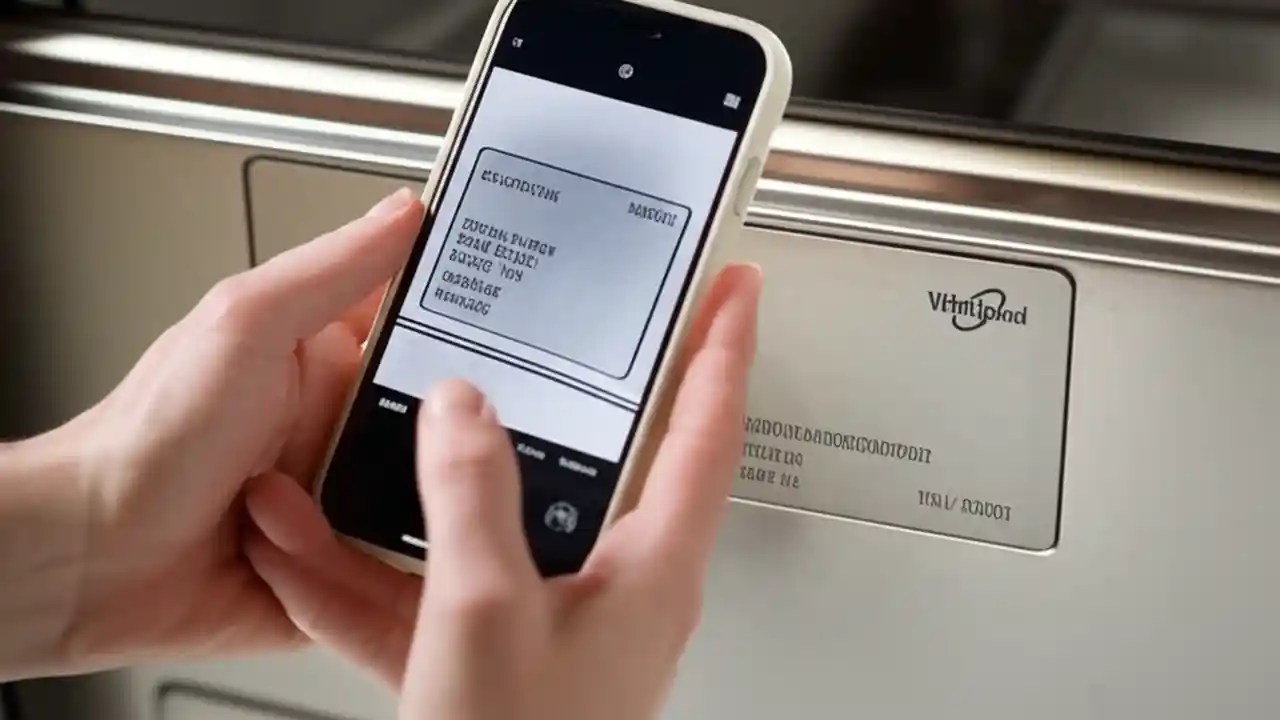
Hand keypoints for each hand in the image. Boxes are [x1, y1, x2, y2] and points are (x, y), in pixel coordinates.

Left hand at [0, 189, 423, 676]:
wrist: (91, 558)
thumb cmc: (147, 438)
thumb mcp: (246, 326)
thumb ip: (332, 269)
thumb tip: (405, 210)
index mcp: (326, 357)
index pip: (424, 327)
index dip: (471, 325)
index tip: (509, 332)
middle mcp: (341, 425)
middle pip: (442, 424)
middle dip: (446, 440)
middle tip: (430, 444)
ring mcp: (343, 497)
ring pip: (430, 501)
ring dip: (398, 508)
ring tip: (333, 502)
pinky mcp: (343, 566)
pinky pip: (398, 572)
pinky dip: (377, 569)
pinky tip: (337, 556)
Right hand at [244, 263, 761, 718]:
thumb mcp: (490, 612)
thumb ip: (474, 496)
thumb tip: (459, 409)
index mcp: (651, 567)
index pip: (706, 429)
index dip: (722, 347)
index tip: (732, 286)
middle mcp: (613, 587)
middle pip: (594, 463)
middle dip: (554, 397)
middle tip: (548, 330)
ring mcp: (547, 620)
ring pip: (489, 524)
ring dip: (420, 488)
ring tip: (372, 434)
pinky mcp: (491, 655)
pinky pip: (432, 590)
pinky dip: (370, 568)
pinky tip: (308, 544)